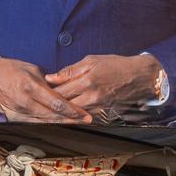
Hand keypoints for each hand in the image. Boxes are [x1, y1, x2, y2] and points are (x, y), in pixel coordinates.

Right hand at [0, 58, 88, 122]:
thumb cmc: (8, 69)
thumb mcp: (30, 69)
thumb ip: (46, 82)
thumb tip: (61, 88)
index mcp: (29, 87)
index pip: (56, 102)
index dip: (72, 110)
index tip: (84, 112)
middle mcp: (24, 102)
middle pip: (52, 115)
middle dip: (71, 118)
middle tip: (87, 120)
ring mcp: (18, 111)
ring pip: (44, 121)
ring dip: (62, 123)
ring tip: (76, 123)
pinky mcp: (14, 117)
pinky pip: (34, 123)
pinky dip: (47, 123)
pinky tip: (58, 123)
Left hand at [45, 54, 161, 117]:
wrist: (138, 77)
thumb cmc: (115, 65)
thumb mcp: (92, 61)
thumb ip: (70, 71)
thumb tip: (50, 77)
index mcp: (87, 81)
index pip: (60, 91)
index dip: (47, 92)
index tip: (37, 91)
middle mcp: (91, 96)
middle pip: (64, 105)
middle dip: (50, 105)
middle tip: (37, 104)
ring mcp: (96, 105)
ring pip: (71, 112)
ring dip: (59, 111)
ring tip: (46, 110)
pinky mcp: (101, 111)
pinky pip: (81, 114)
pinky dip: (71, 114)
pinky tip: (63, 112)